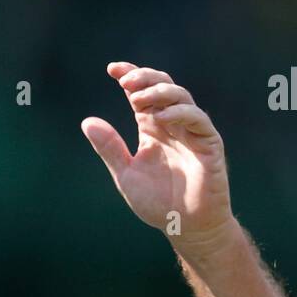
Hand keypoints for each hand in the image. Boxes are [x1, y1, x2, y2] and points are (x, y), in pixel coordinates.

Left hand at [81, 62, 236, 257]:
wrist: (185, 227)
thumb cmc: (157, 203)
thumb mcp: (126, 175)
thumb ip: (110, 148)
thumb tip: (87, 122)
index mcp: (152, 129)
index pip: (141, 94)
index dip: (130, 76)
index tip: (112, 69)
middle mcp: (172, 125)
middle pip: (162, 87)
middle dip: (145, 78)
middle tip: (125, 80)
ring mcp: (191, 132)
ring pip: (180, 97)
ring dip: (159, 93)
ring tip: (138, 98)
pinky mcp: (209, 144)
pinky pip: (198, 120)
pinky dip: (180, 113)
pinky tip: (160, 117)